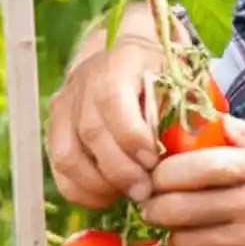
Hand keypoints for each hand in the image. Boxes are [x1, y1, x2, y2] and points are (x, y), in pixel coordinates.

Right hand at [46, 2, 173, 207]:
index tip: (154, 161)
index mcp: (117, 63)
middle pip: (91, 134)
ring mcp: (64, 105)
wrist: (125, 49)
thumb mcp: (177, 75)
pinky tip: (107, 196)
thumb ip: (182, 106)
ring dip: (98, 184)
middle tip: (145, 191)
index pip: (113, 101)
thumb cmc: (159, 68)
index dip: (132, 138)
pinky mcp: (54, 127)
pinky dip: (79, 189)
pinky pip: (58, 167)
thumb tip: (190, 145)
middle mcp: (83, 82)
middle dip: (120, 170)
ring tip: (127, 194)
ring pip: (68, 155)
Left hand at [141, 116, 244, 245]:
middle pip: (179, 208)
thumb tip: (201, 114)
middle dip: (157, 207)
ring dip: (179, 235)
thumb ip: (240, 133)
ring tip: (189, 226)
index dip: (163, 173)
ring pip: (186, 241)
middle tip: (155, 205)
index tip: (155, 176)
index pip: (194, 167)